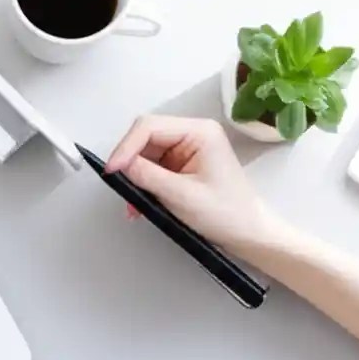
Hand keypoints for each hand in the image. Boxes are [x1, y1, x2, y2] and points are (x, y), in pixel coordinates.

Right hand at [106, 116, 299, 257]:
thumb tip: (121, 166)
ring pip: (145, 154)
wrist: (246, 232)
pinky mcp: (180, 164)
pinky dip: (142, 185)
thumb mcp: (181, 195)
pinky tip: (142, 203)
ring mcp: (186, 149)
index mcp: (199, 132)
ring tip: (134, 204)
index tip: (112, 171)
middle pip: (145, 137)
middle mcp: (192, 134)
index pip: (150, 127)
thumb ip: (148, 176)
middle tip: (120, 186)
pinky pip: (151, 168)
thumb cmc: (226, 213)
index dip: (126, 147)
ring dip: (134, 177)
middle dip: (129, 162)